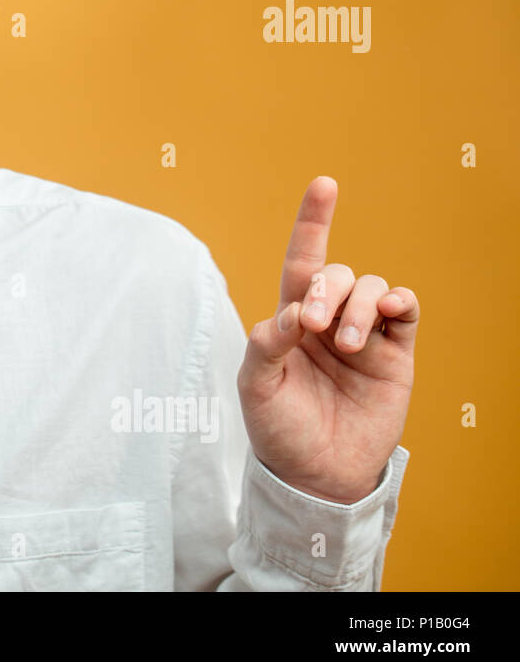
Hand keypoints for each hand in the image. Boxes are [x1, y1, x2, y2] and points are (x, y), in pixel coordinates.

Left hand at [237, 176, 416, 503]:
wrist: (316, 476)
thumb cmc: (279, 429)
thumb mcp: (256, 387)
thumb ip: (266, 345)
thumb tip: (292, 313)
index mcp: (290, 320)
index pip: (303, 262)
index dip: (313, 223)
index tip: (325, 184)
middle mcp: (328, 319)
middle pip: (337, 273)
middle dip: (325, 289)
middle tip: (311, 325)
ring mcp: (364, 335)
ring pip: (371, 287)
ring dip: (356, 306)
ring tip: (345, 345)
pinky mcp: (396, 354)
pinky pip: (405, 310)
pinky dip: (398, 302)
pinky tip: (386, 314)